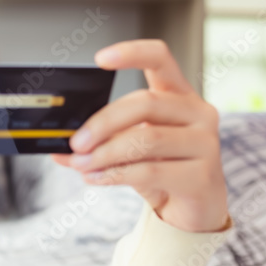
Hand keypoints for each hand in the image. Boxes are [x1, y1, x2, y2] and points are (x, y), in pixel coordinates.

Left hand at [51, 39, 230, 233]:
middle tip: (76, 142)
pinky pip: (151, 171)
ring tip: (81, 164)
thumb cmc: (161, 171)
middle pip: (145, 103)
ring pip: (147, 139)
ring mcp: (206, 144)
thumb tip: (59, 148)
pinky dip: (115, 174)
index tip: (100, 59)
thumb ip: (101, 143)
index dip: (132, 53)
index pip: (160, 59)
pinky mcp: (204, 176)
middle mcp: (199, 113)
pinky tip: (96, 178)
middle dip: (103, 123)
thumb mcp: (130, 150)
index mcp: (179, 96)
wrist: (193, 212)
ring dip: (105, 153)